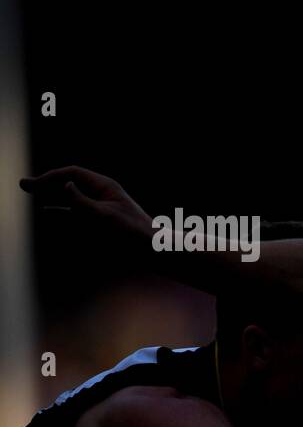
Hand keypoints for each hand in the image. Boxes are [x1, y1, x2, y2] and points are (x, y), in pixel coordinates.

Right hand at [20, 166, 152, 238]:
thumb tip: (66, 185)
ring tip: (32, 191)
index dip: (51, 177)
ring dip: (51, 196)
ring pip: (71, 199)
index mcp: (105, 187)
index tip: (33, 185)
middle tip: (24, 184)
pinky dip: (61, 212)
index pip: (73, 174)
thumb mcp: (105, 216)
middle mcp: (102, 195)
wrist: (154, 252)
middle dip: (47, 183)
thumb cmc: (134, 233)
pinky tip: (49, 213)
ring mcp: (100, 209)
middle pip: (70, 183)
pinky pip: (77, 214)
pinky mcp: (101, 224)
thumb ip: (82, 202)